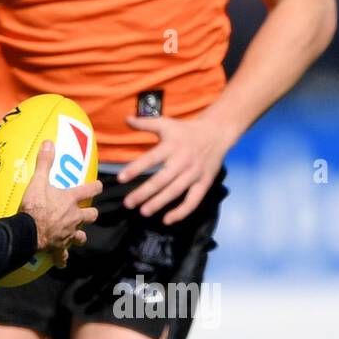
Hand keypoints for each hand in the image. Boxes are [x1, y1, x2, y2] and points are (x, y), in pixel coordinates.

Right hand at [18, 141, 100, 265]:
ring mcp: (69, 234)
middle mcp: (74, 217)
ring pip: (82, 236)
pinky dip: (63, 257)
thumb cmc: (35, 207)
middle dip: (91, 213)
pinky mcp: (60, 247)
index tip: (99, 185)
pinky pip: (64, 255)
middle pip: (91, 215)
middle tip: (86, 211)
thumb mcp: (38, 181)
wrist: (28, 232)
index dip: (96, 186)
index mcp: (70, 200)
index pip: (90, 190)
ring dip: (80, 235)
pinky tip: (62, 260)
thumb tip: (49, 142)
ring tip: (76, 234)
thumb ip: (44, 163)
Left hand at [118, 114, 233, 224]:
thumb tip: (126, 118)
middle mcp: (183, 161)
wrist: (217, 133)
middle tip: (128, 203)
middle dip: (144, 192)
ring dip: (159, 203)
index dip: (136, 168)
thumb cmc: (186, 130)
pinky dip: (181, 212)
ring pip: (175, 191)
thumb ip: (146, 123)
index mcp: (172, 146)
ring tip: (143, 211)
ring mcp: (195, 173)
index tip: (121, 179)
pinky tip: (167, 220)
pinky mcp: (205, 182)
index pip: (151, 158)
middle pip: (161, 179)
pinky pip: (193, 200)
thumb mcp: (166, 123)